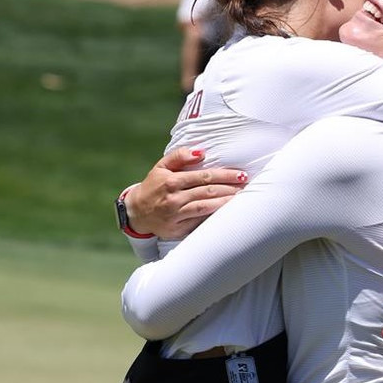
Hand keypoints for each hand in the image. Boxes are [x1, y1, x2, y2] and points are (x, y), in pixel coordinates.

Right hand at [125, 148, 246, 238]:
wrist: (137, 213)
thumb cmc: (154, 186)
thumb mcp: (161, 167)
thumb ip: (179, 156)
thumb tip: (201, 152)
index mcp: (171, 181)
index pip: (203, 176)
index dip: (224, 175)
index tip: (240, 174)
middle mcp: (173, 198)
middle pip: (207, 191)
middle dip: (229, 188)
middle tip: (246, 185)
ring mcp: (176, 215)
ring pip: (205, 207)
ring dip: (225, 203)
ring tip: (241, 199)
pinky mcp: (177, 229)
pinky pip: (199, 222)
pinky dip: (213, 217)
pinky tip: (226, 213)